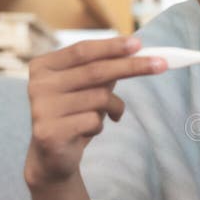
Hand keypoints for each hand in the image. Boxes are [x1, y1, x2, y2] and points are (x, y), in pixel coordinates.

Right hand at [24, 36, 166, 187]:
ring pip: (100, 98)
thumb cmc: (74, 114)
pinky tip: (88, 131)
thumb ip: (104, 70)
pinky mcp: (50, 132)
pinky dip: (100, 126)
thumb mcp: (88, 88)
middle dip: (132, 67)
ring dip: (114, 107)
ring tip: (109, 115)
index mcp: (44, 66)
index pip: (83, 51)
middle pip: (96, 71)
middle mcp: (39, 84)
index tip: (138, 43)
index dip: (112, 46)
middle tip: (161, 65)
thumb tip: (137, 51)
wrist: (52, 156)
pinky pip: (94, 121)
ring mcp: (42, 108)